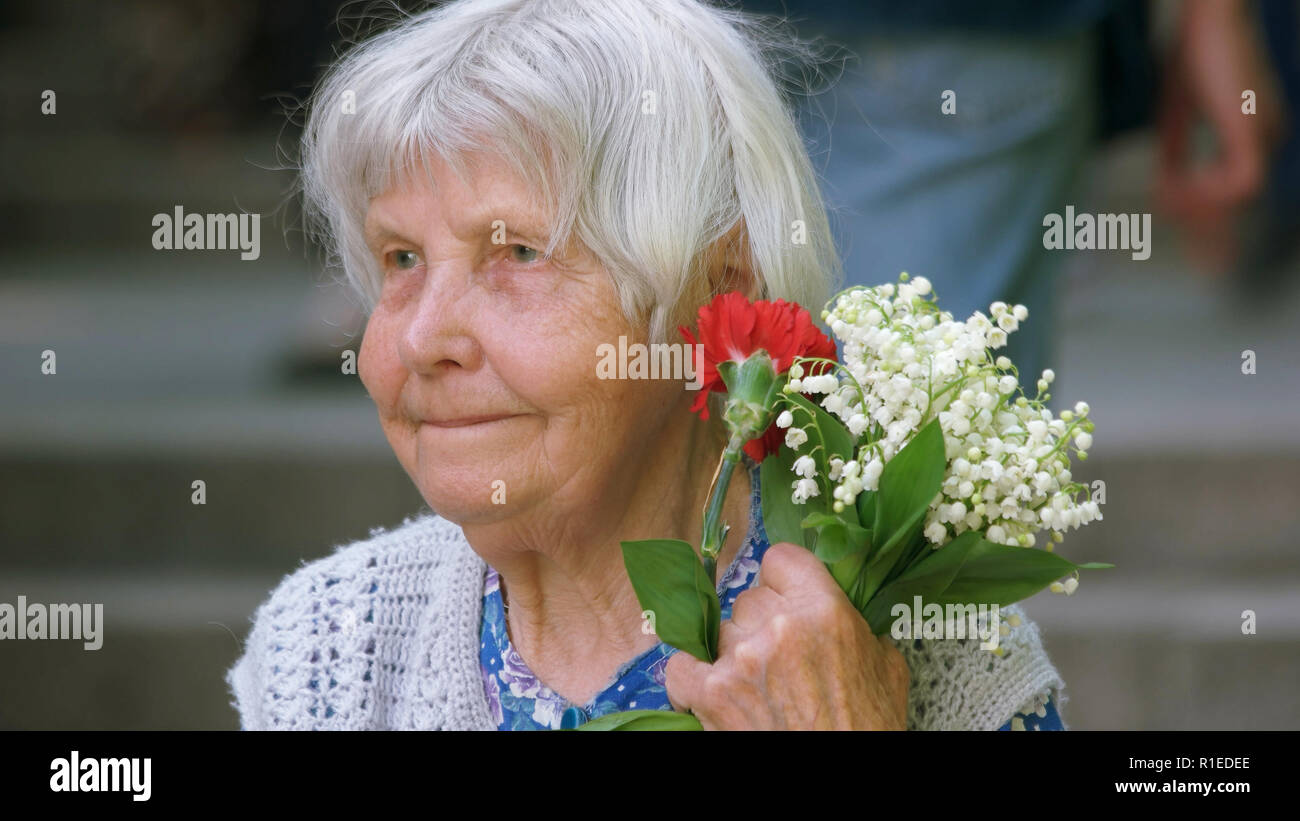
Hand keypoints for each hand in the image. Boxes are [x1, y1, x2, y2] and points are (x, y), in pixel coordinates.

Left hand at [664, 542, 908, 729]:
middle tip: (779, 656)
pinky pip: (680, 668)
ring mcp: (740, 659)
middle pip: (750, 598)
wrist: (842, 784)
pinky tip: (708, 690)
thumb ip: (861, 628)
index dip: (782, 579)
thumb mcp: (887, 669)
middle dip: (761, 623)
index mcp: (823, 610)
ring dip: (734, 653)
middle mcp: (778, 626)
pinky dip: (691, 680)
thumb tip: (846, 616)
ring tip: (757, 684)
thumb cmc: (867, 728)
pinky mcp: (712, 694)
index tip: (784, 597)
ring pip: (721, 631)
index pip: (781, 558)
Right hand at [1155, 0, 1284, 272]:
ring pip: (1238, 197)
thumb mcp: (1175, 112)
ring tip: (1167, 200)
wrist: (1208, 16)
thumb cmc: (1192, 53)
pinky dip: (1209, 191)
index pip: (1234, 191)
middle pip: (1241, 204)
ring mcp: (1264, 135)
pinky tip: (1185, 182)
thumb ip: (1173, 154)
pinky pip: (1239, 183)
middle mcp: (1267, 139)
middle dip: (1218, 237)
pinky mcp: (1251, 132)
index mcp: (1251, 136)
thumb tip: (1164, 192)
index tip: (1188, 243)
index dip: (1211, 222)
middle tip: (1206, 271)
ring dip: (1199, 206)